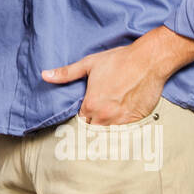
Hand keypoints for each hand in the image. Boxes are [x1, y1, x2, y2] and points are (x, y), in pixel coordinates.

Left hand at [42, 40, 165, 125]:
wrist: (148, 61)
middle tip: (97, 117)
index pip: (80, 122)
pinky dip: (123, 128)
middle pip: (93, 130)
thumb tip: (45, 75)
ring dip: (107, 128)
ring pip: (109, 133)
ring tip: (109, 119)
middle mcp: (106, 116)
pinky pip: (126, 131)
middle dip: (93, 125)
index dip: (82, 117)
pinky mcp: (137, 120)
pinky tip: (123, 118)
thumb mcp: (89, 64)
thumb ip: (66, 73)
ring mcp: (122, 120)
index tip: (86, 113)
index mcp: (91, 105)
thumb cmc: (119, 60)